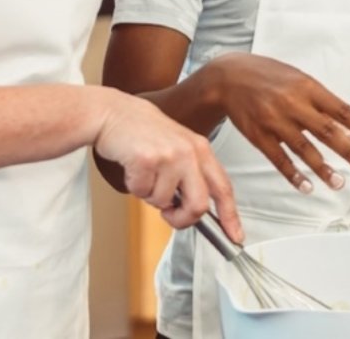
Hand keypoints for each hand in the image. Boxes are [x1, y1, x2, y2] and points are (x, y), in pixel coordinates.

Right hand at [94, 90, 241, 241]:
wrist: (114, 113)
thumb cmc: (143, 131)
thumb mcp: (178, 146)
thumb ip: (191, 174)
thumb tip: (195, 209)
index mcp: (201, 149)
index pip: (223, 188)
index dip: (230, 216)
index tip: (235, 235)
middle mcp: (189, 152)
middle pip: (198, 206)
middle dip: (181, 219)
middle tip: (169, 214)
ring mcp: (169, 156)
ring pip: (163, 202)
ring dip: (150, 195)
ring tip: (145, 173)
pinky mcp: (146, 160)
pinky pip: (141, 192)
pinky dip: (134, 186)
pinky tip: (133, 167)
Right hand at [210, 53, 349, 194]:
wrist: (228, 77)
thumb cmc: (268, 76)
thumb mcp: (298, 79)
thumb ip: (322, 104)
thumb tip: (348, 133)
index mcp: (307, 86)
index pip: (341, 110)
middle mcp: (292, 103)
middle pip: (326, 130)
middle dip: (349, 151)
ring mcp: (274, 121)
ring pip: (303, 148)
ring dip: (323, 168)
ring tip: (339, 182)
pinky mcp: (258, 136)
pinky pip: (279, 158)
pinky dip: (294, 174)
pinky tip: (307, 185)